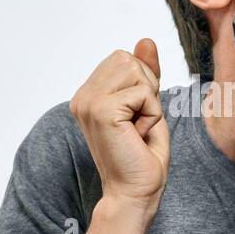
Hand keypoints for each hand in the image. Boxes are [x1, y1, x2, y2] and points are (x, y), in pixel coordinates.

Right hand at [68, 39, 169, 222]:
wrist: (136, 193)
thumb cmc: (142, 156)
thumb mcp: (148, 105)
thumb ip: (145, 72)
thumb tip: (145, 40)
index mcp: (88, 94)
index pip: (123, 58)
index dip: (142, 84)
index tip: (135, 117)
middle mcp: (82, 96)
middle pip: (128, 59)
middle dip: (146, 89)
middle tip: (137, 124)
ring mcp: (88, 102)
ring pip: (136, 72)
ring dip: (149, 102)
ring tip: (136, 129)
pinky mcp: (101, 110)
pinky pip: (144, 92)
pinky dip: (151, 114)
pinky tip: (137, 135)